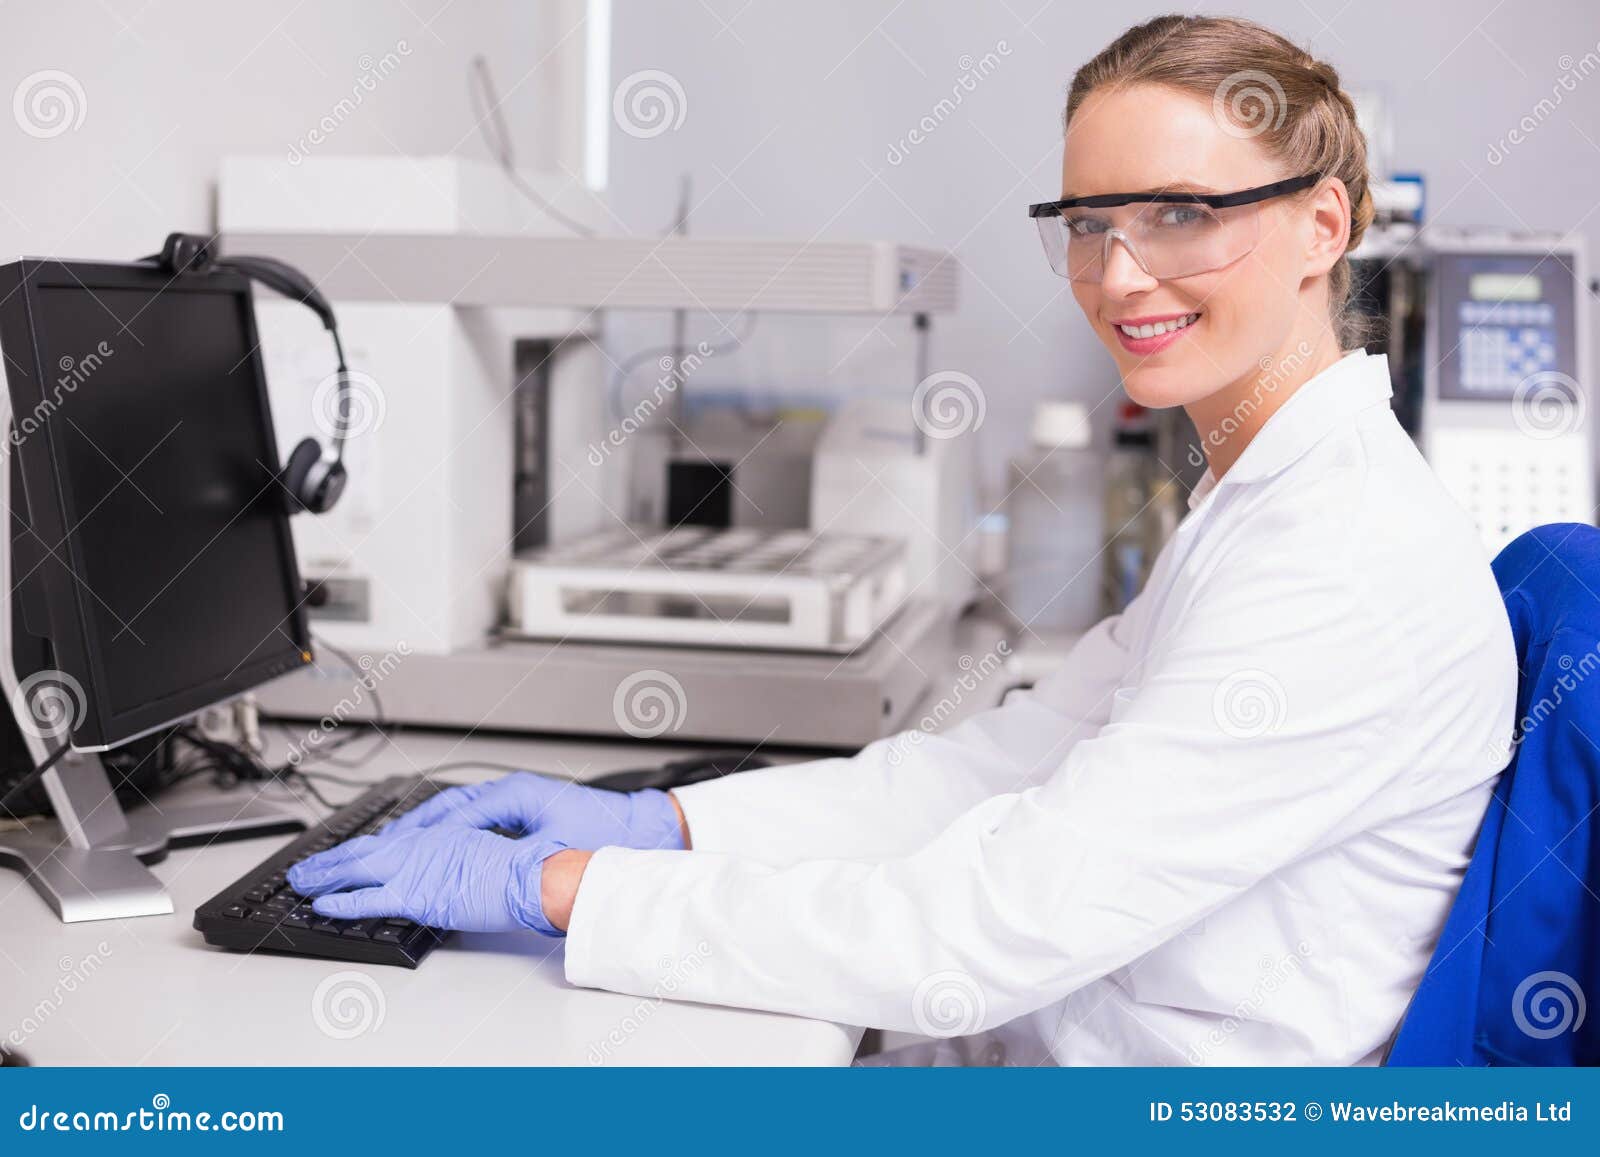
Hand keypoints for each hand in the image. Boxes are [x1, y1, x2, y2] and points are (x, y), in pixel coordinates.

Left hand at [287, 826, 568, 934]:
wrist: (536, 875)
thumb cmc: (525, 869)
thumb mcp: (486, 856)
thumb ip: (458, 863)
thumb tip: (444, 877)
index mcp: (441, 835)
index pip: (390, 842)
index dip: (362, 850)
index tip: (342, 856)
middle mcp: (424, 846)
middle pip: (366, 851)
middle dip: (331, 861)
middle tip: (305, 869)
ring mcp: (418, 869)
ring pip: (359, 870)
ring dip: (326, 876)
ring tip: (302, 883)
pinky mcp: (417, 895)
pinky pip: (369, 900)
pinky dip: (343, 902)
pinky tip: (321, 905)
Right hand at [379, 772, 683, 850]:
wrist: (641, 828)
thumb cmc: (606, 832)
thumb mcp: (554, 848)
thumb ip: (515, 859)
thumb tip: (480, 871)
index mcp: (515, 794)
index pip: (458, 817)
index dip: (426, 838)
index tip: (398, 853)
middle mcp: (512, 791)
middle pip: (449, 808)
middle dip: (414, 828)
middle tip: (380, 847)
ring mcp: (516, 800)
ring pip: (459, 811)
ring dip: (429, 828)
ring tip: (397, 845)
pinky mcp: (524, 811)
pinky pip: (476, 818)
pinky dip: (451, 830)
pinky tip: (436, 845)